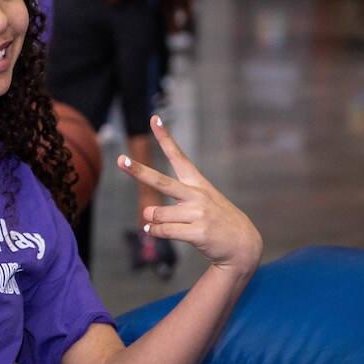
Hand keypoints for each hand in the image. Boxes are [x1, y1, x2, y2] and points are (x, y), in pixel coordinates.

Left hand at [119, 116, 261, 276]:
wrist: (244, 245)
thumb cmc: (217, 222)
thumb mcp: (200, 205)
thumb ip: (171, 207)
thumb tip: (146, 213)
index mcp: (197, 183)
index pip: (179, 156)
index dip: (165, 138)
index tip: (154, 119)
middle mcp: (197, 194)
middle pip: (161, 182)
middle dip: (139, 171)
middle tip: (120, 160)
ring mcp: (198, 213)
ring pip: (158, 215)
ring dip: (154, 221)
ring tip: (161, 225)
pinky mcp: (198, 232)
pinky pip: (165, 231)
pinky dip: (155, 232)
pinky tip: (152, 232)